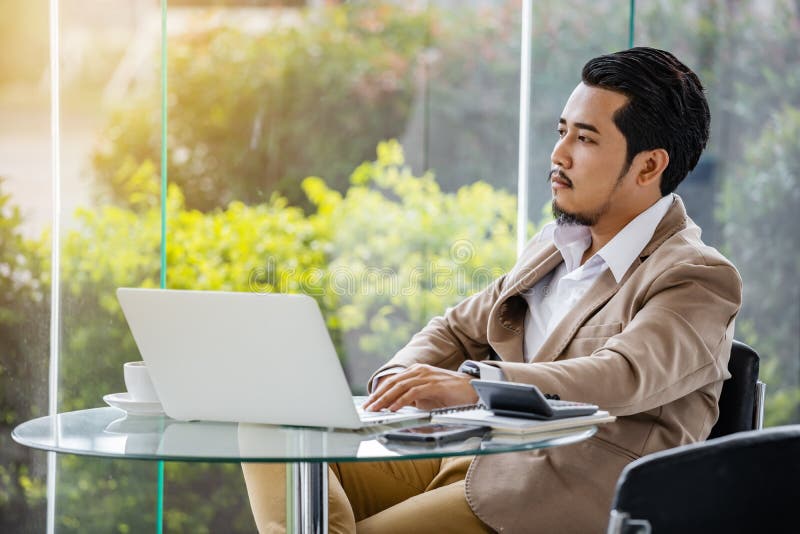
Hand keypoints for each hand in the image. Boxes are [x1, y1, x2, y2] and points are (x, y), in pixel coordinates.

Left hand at [363, 363, 478, 411]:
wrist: (472, 389)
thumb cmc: (449, 394)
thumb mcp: (426, 396)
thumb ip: (412, 399)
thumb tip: (395, 407)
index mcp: (416, 371)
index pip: (392, 381)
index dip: (379, 392)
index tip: (368, 402)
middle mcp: (419, 371)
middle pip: (393, 383)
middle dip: (378, 396)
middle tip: (367, 407)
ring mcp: (426, 376)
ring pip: (400, 387)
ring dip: (385, 399)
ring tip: (376, 409)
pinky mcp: (433, 384)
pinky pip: (413, 393)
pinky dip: (401, 401)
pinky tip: (393, 408)